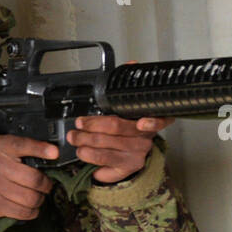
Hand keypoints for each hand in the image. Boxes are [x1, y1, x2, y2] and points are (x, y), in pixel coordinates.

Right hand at [0, 134, 56, 221]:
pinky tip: (30, 208)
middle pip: (34, 178)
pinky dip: (31, 212)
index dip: (41, 149)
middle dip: (46, 185)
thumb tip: (51, 154)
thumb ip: (19, 150)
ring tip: (37, 198)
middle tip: (46, 186)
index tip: (54, 153)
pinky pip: (23, 211)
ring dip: (39, 200)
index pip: (22, 145)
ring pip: (31, 197)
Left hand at [70, 60, 174, 183]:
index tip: (141, 123)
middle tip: (79, 123)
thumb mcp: (127, 109)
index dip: (151, 122)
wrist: (126, 158)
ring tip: (74, 137)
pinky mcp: (126, 167)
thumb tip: (132, 63)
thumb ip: (127, 89)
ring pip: (107, 145)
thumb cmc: (124, 130)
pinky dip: (90, 156)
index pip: (158, 120)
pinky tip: (82, 151)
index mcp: (149, 120)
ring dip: (85, 140)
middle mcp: (145, 138)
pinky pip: (104, 160)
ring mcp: (137, 154)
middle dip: (93, 125)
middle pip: (118, 129)